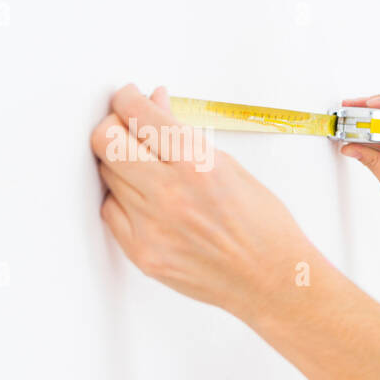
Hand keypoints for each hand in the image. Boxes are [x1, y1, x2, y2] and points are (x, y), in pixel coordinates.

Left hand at [91, 83, 316, 320]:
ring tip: (148, 170)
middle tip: (127, 128)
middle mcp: (170, 194)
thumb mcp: (230, 168)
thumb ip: (185, 136)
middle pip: (106, 141)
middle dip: (114, 126)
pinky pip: (111, 211)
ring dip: (121, 164)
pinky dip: (123, 199)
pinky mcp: (142, 253)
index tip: (128, 98)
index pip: (137, 114)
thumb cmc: (264, 227)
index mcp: (197, 166)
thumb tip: (155, 105)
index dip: (126, 98)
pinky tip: (147, 200)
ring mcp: (151, 226)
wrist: (273, 280)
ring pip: (107, 175)